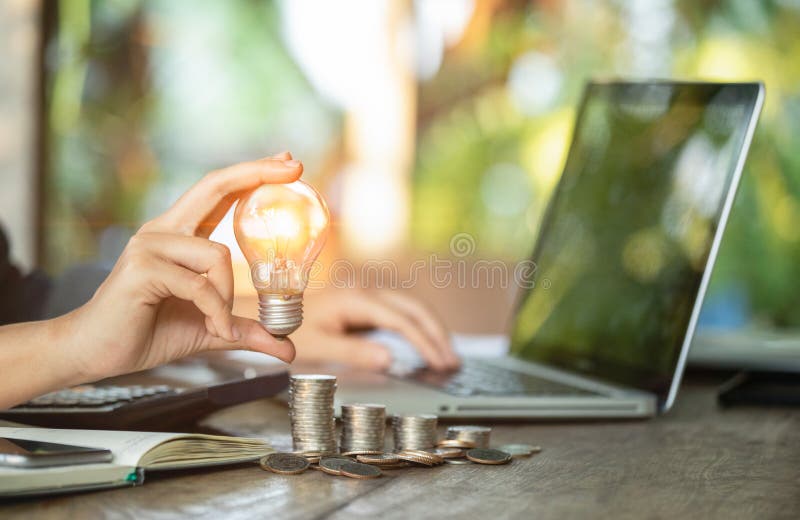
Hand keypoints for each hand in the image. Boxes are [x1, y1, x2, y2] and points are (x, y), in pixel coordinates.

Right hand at [59, 153, 301, 382]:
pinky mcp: (142, 268)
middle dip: (257, 172)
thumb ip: (246, 330)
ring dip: (226, 297)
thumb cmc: (147, 332)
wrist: (96, 352)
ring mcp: (150, 246)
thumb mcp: (210, 328)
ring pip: (218, 256)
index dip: (251, 173)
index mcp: (178, 235)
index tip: (287, 161)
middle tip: (295, 166)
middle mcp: (163, 231)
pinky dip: (215, 311)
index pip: (218, 192)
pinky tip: (213, 328)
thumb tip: (288, 348)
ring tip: (218, 325)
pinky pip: (199, 285)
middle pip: (215, 186)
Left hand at [292, 288, 458, 370]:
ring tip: (446, 355)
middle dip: (437, 333)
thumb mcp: (318, 347)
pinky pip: (400, 311)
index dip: (424, 342)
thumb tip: (389, 359)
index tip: (439, 363)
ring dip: (431, 328)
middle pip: (414, 307)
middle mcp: (366, 290)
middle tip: (452, 362)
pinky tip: (425, 343)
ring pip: (411, 306)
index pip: (401, 320)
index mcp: (356, 298)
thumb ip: (354, 353)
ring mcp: (367, 293)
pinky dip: (418, 326)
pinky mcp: (365, 302)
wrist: (269, 313)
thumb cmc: (290, 329)